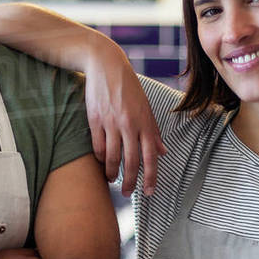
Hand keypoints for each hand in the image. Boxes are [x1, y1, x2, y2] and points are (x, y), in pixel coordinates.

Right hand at [85, 41, 165, 196]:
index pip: (150, 158)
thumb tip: (163, 153)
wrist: (106, 65)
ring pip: (112, 157)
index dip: (150, 178)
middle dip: (130, 182)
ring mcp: (111, 122)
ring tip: (112, 180)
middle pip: (131, 162)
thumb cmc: (129, 87)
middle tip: (127, 193)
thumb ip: (154, 132)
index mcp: (145, 123)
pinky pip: (97, 146)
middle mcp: (130, 125)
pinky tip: (101, 162)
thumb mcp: (146, 108)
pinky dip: (100, 158)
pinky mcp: (95, 119)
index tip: (148, 193)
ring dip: (112, 173)